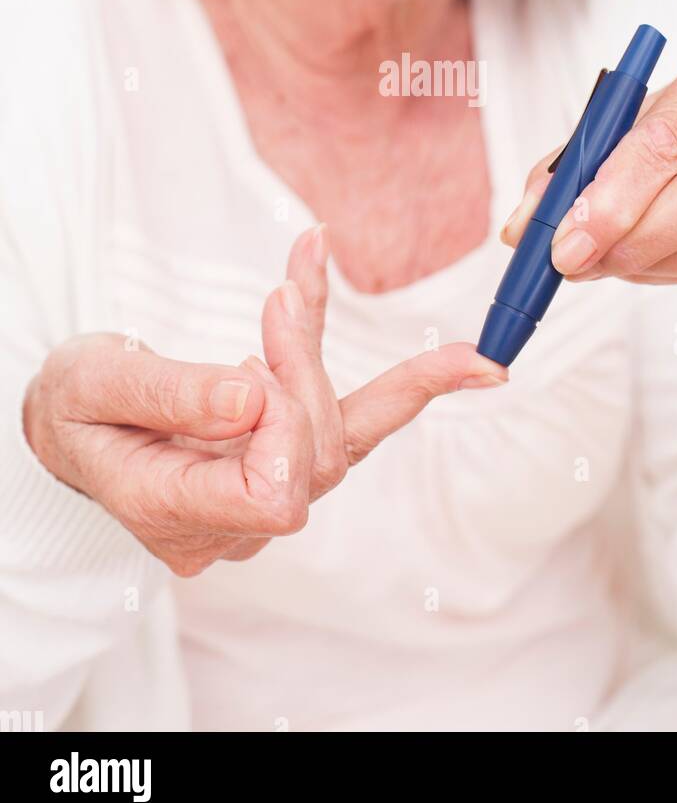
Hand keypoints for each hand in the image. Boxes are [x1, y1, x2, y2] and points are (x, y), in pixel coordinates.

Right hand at [23, 223, 506, 575]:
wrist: (76, 423)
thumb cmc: (76, 405)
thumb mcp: (96, 383)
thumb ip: (170, 392)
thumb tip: (253, 393)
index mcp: (172, 509)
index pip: (274, 495)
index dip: (283, 426)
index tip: (250, 364)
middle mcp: (228, 523)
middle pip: (313, 458)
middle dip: (303, 367)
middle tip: (280, 297)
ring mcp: (262, 501)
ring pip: (337, 437)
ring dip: (324, 353)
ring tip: (297, 279)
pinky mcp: (289, 464)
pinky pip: (359, 431)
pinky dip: (410, 389)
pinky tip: (474, 367)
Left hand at [500, 26, 676, 286]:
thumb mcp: (632, 121)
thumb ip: (575, 165)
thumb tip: (522, 229)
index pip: (676, 132)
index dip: (616, 193)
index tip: (568, 236)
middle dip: (635, 238)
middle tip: (580, 263)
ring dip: (656, 266)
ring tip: (610, 263)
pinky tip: (658, 263)